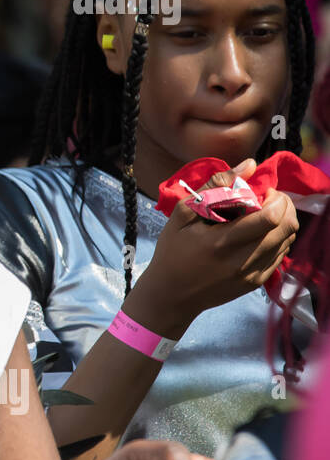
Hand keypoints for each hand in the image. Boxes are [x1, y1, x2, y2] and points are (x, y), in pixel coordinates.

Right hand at [131, 159, 296, 337]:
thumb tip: (249, 165)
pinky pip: (281, 254)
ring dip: (283, 221)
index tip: (262, 191)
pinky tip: (259, 233)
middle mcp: (242, 261)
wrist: (171, 295)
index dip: (275, 198)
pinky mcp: (257, 282)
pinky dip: (277, 238)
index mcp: (221, 243)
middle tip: (267, 199)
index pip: (270, 218)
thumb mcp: (183, 215)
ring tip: (262, 215)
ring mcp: (252, 274)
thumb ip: (215, 186)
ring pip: (288, 240)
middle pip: (287, 227)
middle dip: (284, 206)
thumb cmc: (173, 251)